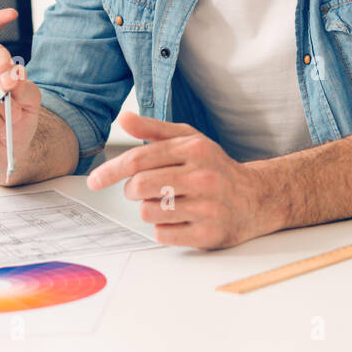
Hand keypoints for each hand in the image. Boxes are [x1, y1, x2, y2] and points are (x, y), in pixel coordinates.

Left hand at [86, 113, 275, 248]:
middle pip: (139, 187)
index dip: (110, 170)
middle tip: (144, 189)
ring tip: (169, 203)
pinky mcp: (209, 234)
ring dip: (150, 209)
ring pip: (148, 212)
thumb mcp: (189, 139)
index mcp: (194, 149)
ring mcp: (207, 208)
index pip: (139, 159)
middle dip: (133, 191)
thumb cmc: (215, 167)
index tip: (94, 180)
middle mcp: (202, 177)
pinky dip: (164, 228)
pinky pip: (163, 234)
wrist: (256, 198)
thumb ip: (154, 129)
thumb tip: (124, 117)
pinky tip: (179, 219)